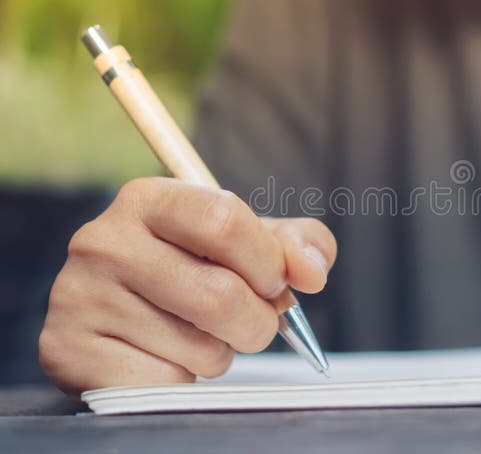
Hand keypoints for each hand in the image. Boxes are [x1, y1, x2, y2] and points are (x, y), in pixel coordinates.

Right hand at [39, 177, 335, 396]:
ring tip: (199, 335)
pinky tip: (164, 356)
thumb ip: (295, 244)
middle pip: (221, 295)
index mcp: (149, 199)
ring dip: (221, 353)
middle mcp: (105, 240)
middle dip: (258, 321)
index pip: (225, 220)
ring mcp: (80, 295)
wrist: (116, 318)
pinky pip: (166, 382)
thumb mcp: (246, 243)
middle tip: (251, 321)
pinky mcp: (69, 350)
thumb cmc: (193, 271)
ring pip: (200, 348)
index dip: (267, 261)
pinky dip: (184, 379)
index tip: (274, 281)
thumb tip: (310, 273)